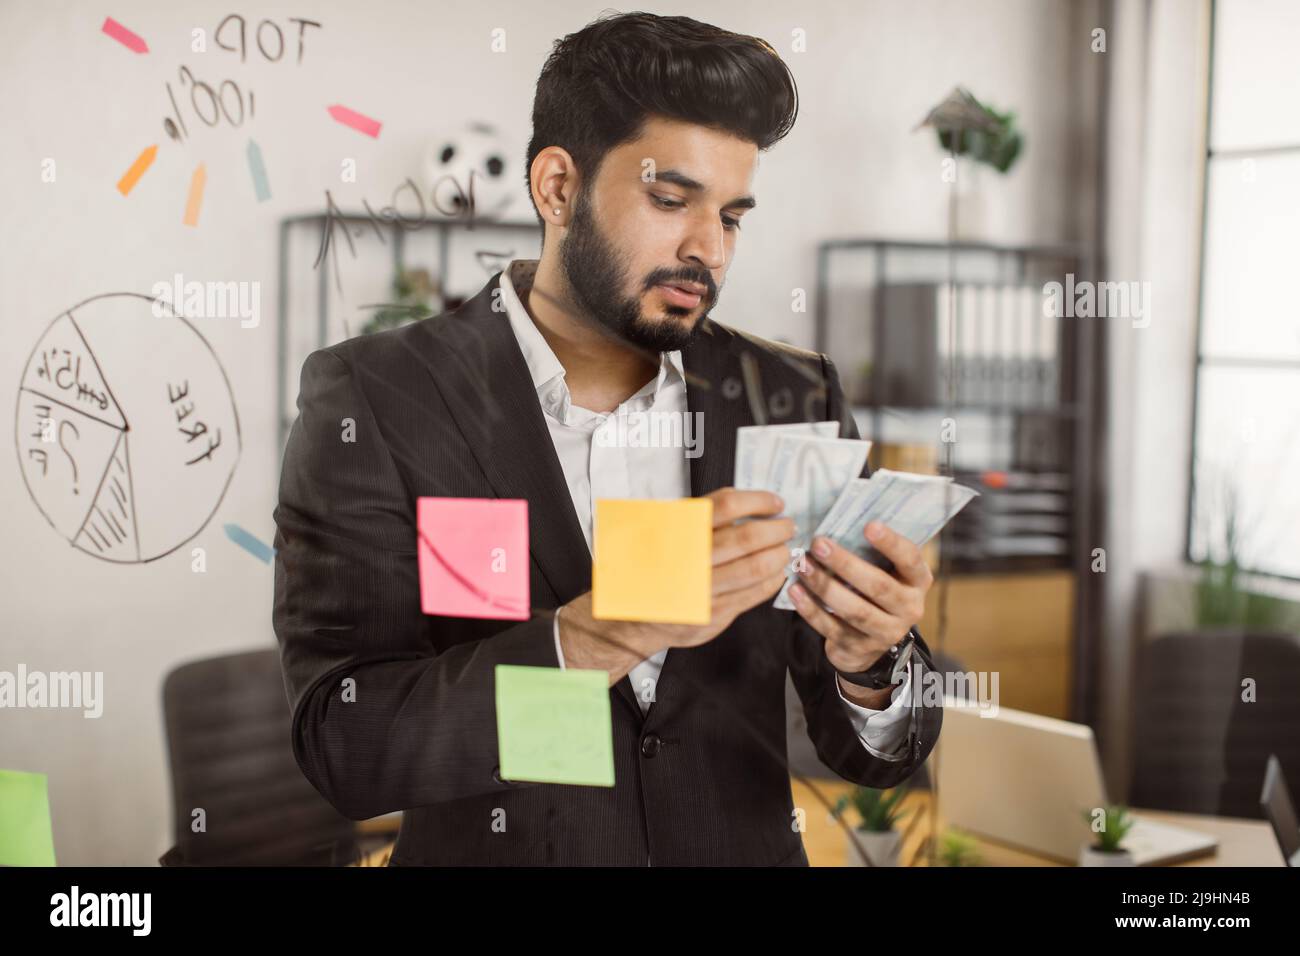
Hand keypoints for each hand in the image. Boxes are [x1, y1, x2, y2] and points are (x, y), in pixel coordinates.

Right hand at [558, 488, 793, 681]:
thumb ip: (699, 521)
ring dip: (778, 555)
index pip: (725, 505)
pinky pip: (752, 595)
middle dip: (776, 529)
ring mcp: (700, 589)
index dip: (757, 500)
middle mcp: (688, 558)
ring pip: (755, 568)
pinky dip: (771, 581)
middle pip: (746, 537)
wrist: (630, 616)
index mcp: (677, 531)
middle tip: (788, 526)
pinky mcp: (711, 615)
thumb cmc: (652, 569)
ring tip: (785, 549)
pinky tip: (777, 573)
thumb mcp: (663, 533)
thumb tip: (750, 508)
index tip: (775, 502)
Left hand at [787, 521, 931, 675]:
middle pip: (878, 586)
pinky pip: (832, 629)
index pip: (910, 559)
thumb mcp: (885, 571)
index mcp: (918, 581)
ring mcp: (887, 633)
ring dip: (825, 586)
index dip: (891, 543)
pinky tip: (795, 591)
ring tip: (802, 566)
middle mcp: (909, 608)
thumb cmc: (874, 590)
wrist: (871, 640)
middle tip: (818, 544)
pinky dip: (811, 610)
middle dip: (846, 564)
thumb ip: (872, 552)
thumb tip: (838, 520)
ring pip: (855, 610)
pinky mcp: (861, 649)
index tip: (868, 525)